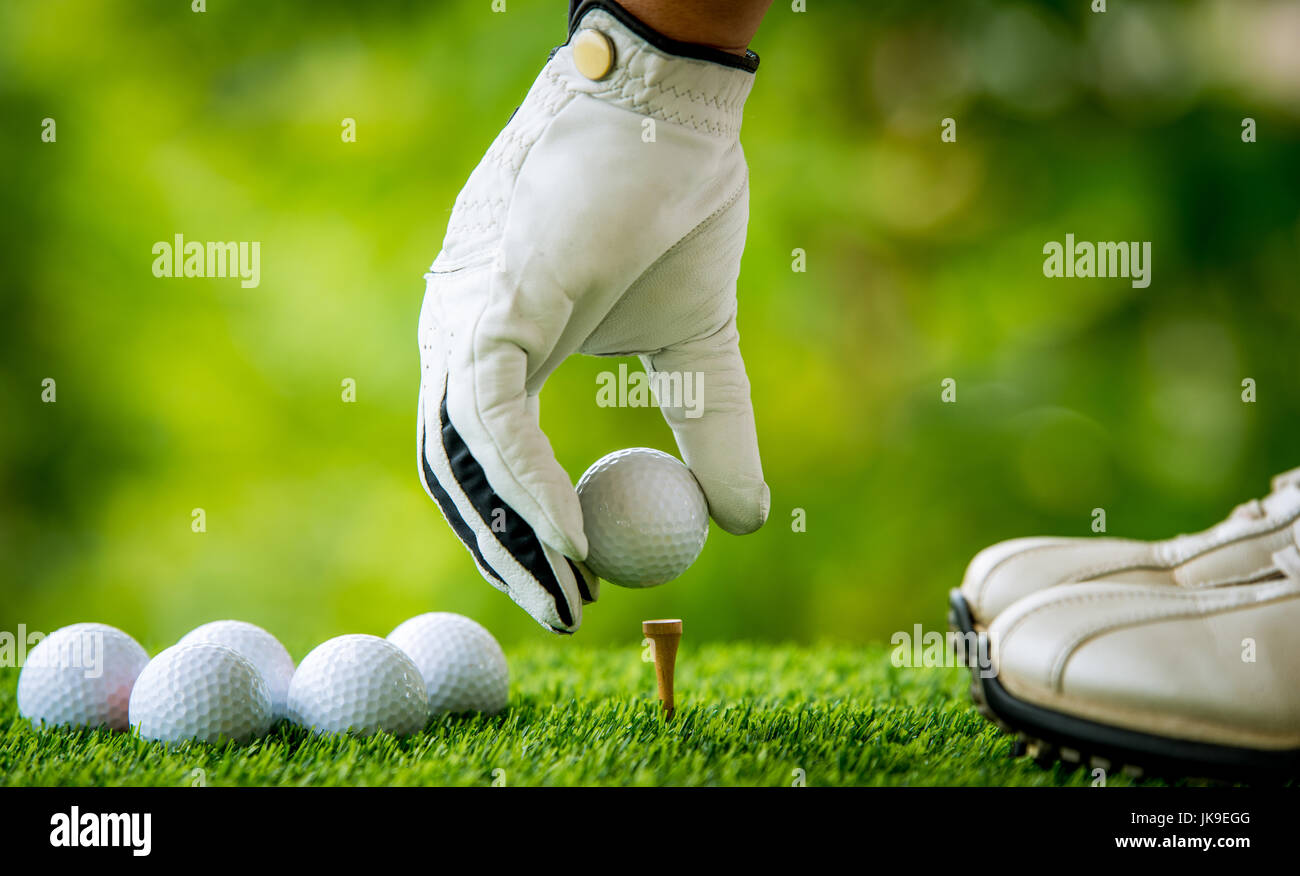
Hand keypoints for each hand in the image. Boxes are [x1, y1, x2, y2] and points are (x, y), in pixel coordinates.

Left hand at [417, 1, 768, 632]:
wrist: (675, 112)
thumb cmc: (674, 209)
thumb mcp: (699, 348)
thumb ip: (711, 430)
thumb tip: (743, 520)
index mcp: (493, 347)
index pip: (482, 462)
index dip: (521, 532)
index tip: (576, 586)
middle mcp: (458, 338)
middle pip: (453, 476)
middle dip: (505, 557)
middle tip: (561, 618)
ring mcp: (464, 318)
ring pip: (457, 458)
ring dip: (511, 540)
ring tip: (566, 599)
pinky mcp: (491, 300)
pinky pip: (488, 415)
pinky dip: (524, 485)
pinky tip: (570, 541)